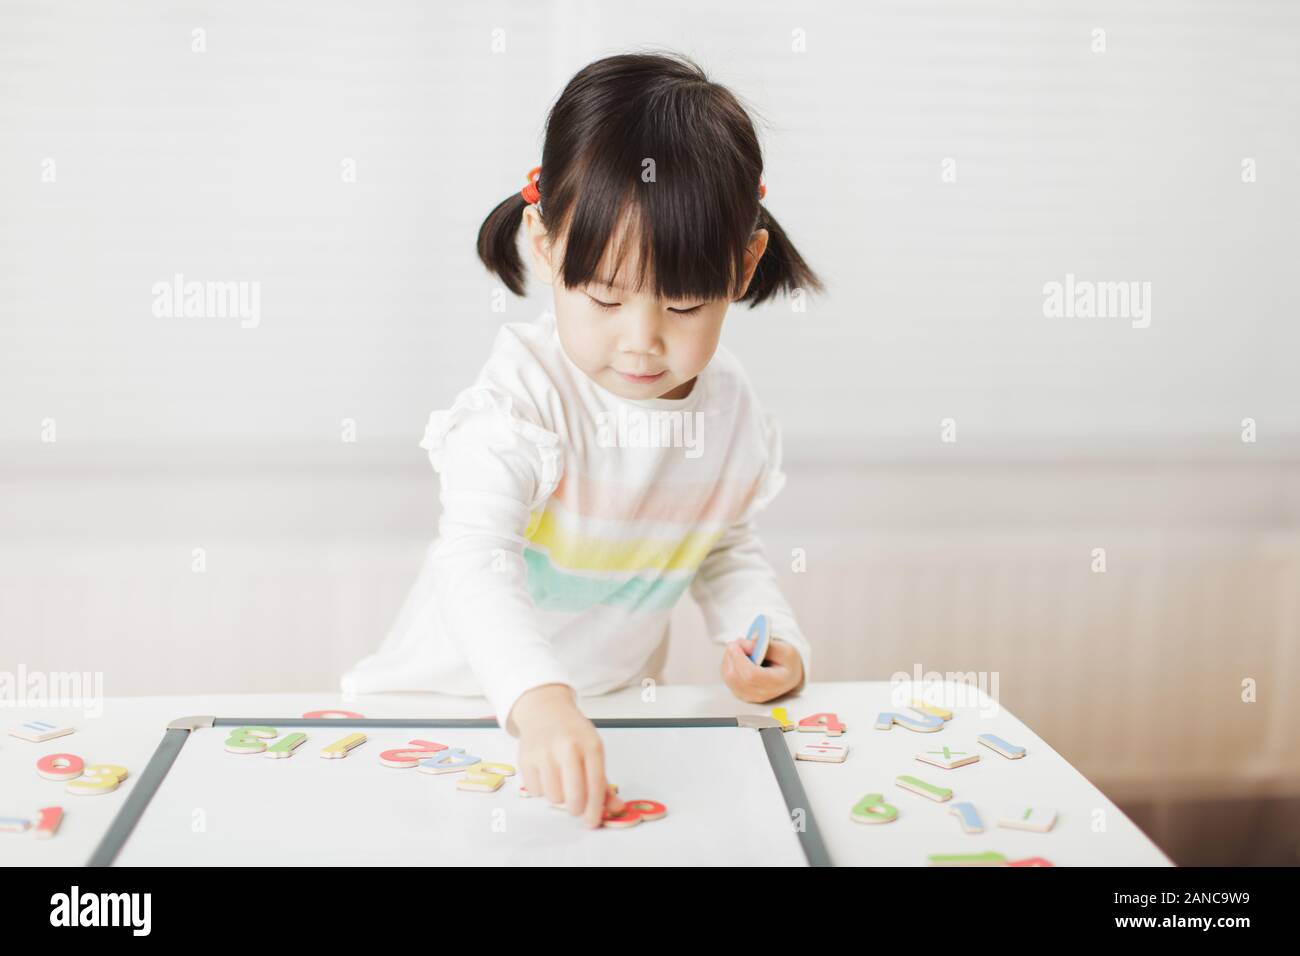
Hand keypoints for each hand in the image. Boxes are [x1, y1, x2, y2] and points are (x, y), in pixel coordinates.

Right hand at [508, 684, 624, 828]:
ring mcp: (544, 752)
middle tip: (576, 807)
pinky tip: (545, 773)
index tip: (593, 822)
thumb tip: (615, 808)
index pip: (595, 783)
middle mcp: (567, 746)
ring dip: (558, 796)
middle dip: (576, 808)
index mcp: (590, 744)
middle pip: (573, 795)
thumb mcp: (593, 750)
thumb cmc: (573, 734)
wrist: (545, 710)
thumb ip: (603, 782)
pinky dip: (542, 789)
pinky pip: (535, 791)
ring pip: (553, 797)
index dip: (595, 808)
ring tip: (560, 780)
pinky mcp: (525, 758)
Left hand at [720, 636, 803, 702]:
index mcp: (776, 683)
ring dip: (730, 657)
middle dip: (733, 654)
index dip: (740, 658)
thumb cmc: (787, 663)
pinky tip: (739, 656)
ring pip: (727, 675)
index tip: (737, 644)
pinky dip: (728, 662)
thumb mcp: (786, 650)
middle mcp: (760, 694)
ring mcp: (747, 696)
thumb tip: (748, 644)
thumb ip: (768, 646)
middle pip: (735, 676)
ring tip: (742, 648)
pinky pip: (725, 675)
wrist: (786, 676)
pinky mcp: (738, 693)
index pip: (751, 675)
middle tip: (740, 641)